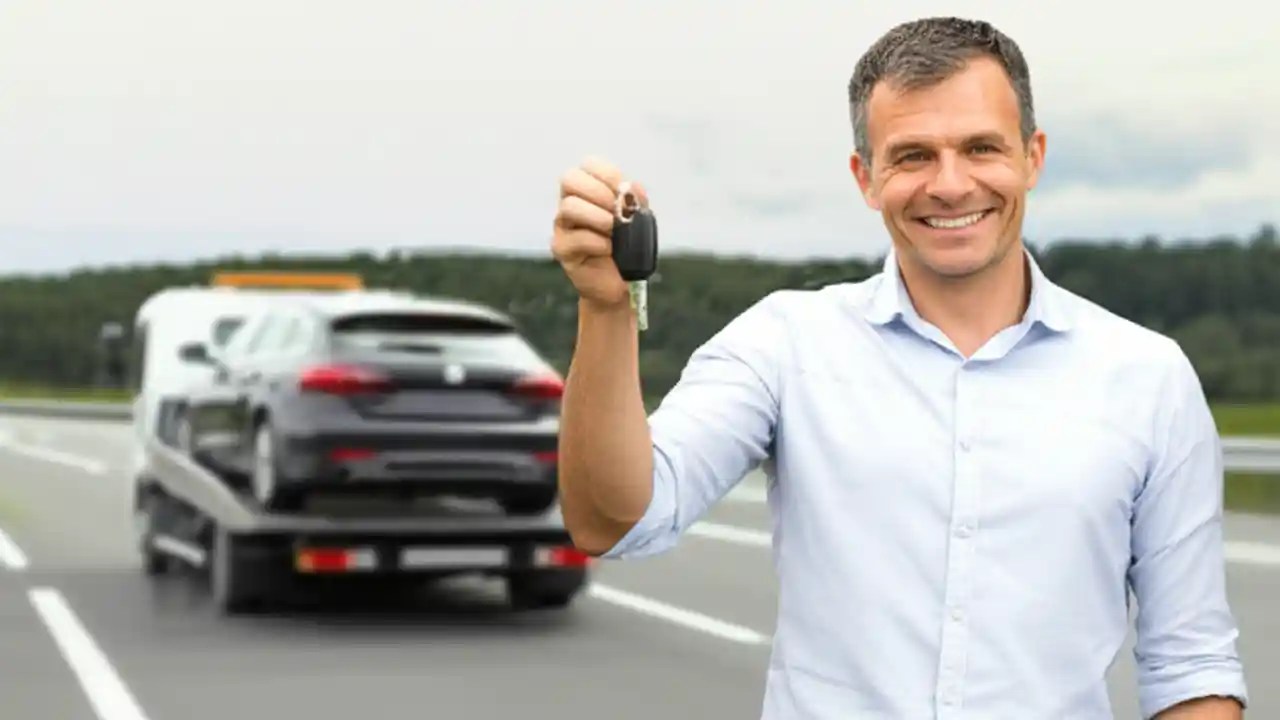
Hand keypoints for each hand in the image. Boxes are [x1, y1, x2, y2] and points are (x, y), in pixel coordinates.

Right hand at [552, 156, 648, 310]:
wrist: (621, 281)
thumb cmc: (626, 247)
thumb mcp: (638, 220)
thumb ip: (637, 201)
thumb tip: (633, 187)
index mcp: (588, 191)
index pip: (588, 165)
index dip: (607, 174)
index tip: (624, 190)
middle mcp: (571, 204)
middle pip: (570, 179)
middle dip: (598, 192)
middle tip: (617, 211)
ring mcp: (563, 226)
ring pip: (569, 207)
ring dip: (597, 216)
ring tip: (614, 230)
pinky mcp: (562, 249)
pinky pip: (575, 239)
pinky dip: (597, 242)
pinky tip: (609, 249)